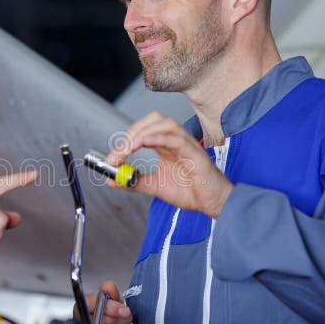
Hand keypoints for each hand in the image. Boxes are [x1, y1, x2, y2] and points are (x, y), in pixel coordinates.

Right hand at [75, 281, 136, 323]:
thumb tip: (108, 287)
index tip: (124, 310)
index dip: (111, 307)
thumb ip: (108, 292)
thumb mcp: (109, 301)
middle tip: (127, 316)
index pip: (92, 304)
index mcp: (81, 310)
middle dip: (123, 318)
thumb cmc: (108, 316)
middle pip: (104, 321)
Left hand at [107, 111, 232, 216]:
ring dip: (142, 133)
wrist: (213, 204)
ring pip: (165, 124)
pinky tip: (145, 143)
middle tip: (119, 152)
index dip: (125, 140)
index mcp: (166, 145)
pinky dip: (159, 137)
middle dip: (132, 131)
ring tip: (128, 148)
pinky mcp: (196, 153)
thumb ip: (134, 181)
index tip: (111, 159)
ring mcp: (187, 144)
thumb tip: (112, 179)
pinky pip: (177, 138)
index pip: (143, 130)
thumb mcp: (155, 186)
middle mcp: (176, 140)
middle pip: (153, 119)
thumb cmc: (191, 192)